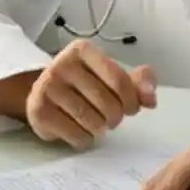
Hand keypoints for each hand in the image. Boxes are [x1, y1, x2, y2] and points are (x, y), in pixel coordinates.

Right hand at [25, 39, 156, 148]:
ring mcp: (47, 87)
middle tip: (112, 119)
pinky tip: (83, 131)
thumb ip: (137, 82)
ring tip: (98, 124)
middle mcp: (61, 64)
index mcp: (82, 50)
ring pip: (91, 120)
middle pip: (106, 102)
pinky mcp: (38, 110)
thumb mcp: (111, 76)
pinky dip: (85, 139)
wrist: (43, 93)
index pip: (118, 78)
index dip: (131, 100)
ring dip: (101, 128)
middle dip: (116, 117)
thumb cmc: (84, 83)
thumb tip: (150, 96)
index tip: (131, 108)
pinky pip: (75, 134)